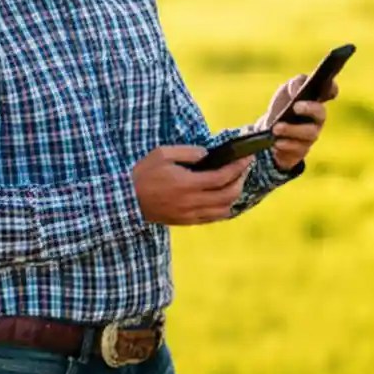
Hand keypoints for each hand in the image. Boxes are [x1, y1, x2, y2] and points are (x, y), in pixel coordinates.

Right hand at [131, 145, 253, 224]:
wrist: (127, 200)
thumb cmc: (144, 174)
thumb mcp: (163, 154)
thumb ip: (188, 152)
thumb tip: (207, 154)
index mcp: (187, 184)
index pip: (222, 178)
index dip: (238, 168)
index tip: (247, 158)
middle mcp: (192, 202)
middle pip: (228, 195)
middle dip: (240, 180)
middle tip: (243, 168)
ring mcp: (190, 214)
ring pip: (224, 210)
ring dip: (234, 195)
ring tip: (235, 182)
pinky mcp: (186, 221)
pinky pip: (213, 218)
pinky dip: (224, 208)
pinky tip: (223, 198)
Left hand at [263, 74, 338, 170]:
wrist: (268, 130)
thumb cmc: (282, 106)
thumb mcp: (286, 90)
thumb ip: (295, 84)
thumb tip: (297, 90)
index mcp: (315, 99)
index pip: (330, 91)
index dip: (332, 88)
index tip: (327, 89)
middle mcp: (317, 118)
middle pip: (321, 113)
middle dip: (309, 109)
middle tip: (295, 106)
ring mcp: (311, 135)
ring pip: (310, 133)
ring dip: (292, 129)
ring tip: (276, 128)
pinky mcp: (302, 150)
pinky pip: (299, 149)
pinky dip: (286, 145)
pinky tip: (277, 142)